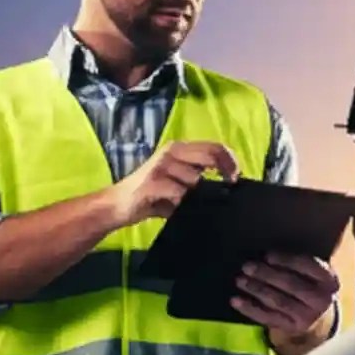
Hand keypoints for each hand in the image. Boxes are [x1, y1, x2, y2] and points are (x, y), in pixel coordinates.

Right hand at [104, 141, 238, 226]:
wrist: (116, 205)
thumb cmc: (151, 196)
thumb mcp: (179, 185)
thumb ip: (199, 181)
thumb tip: (228, 186)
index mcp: (179, 149)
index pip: (213, 146)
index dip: (230, 159)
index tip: (237, 176)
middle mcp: (171, 151)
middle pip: (210, 154)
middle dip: (224, 171)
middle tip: (228, 187)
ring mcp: (161, 165)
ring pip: (195, 179)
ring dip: (196, 195)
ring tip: (187, 203)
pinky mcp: (152, 182)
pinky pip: (179, 193)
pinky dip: (182, 203)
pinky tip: (176, 208)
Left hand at [231, 252, 339, 337]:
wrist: (318, 317)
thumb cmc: (311, 286)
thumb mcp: (314, 273)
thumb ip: (299, 263)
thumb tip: (266, 256)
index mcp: (329, 280)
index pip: (307, 267)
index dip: (286, 260)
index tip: (267, 255)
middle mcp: (321, 300)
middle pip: (290, 284)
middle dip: (266, 274)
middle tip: (247, 266)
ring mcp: (306, 316)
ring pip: (278, 301)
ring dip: (256, 289)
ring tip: (240, 280)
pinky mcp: (291, 328)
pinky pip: (268, 317)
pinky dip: (250, 308)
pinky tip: (236, 300)